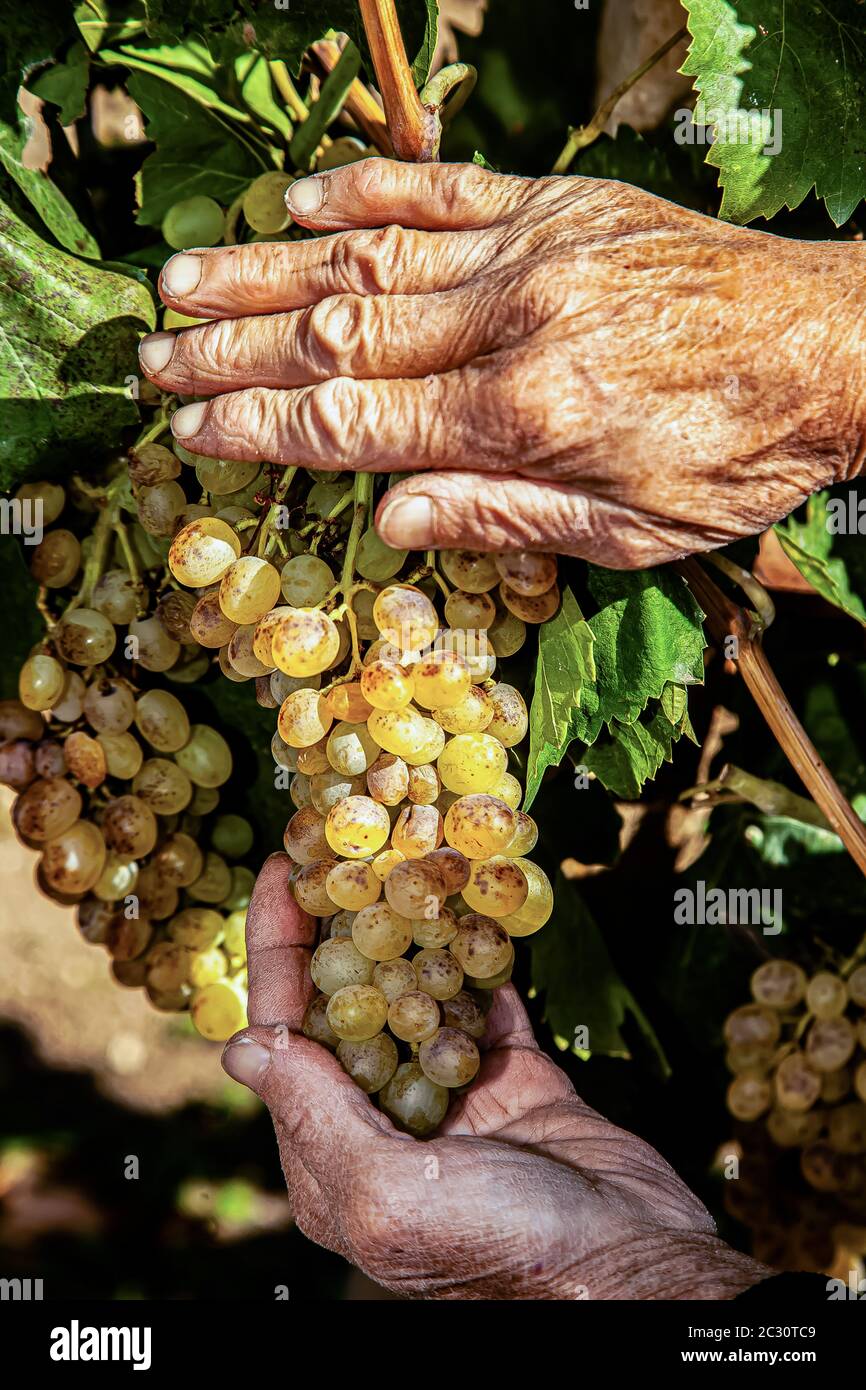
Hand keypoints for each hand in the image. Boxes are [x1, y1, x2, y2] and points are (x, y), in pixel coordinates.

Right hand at [140, 159, 864, 568]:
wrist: (834, 349)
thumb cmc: (735, 459)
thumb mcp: (629, 532)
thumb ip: (502, 521)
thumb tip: (387, 521)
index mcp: (524, 421)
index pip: (355, 423)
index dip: (262, 427)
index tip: (191, 430)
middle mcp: (512, 325)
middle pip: (338, 336)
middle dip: (233, 351)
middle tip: (152, 361)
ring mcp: (531, 253)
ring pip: (368, 259)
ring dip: (265, 268)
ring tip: (181, 278)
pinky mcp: (559, 205)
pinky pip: (441, 192)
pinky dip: (364, 193)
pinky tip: (299, 201)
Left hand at [222, 854, 768, 1299]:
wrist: (635, 1268)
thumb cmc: (503, 1246)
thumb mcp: (387, 1191)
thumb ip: (314, 1115)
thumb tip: (241, 1048)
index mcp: (336, 1155)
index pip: (287, 1034)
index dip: (277, 949)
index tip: (279, 870)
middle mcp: (384, 1121)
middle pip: (347, 1001)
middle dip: (344, 921)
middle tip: (351, 843)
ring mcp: (453, 1097)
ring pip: (418, 992)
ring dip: (414, 927)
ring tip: (413, 854)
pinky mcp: (517, 1079)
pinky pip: (488, 1002)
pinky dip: (482, 954)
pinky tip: (477, 901)